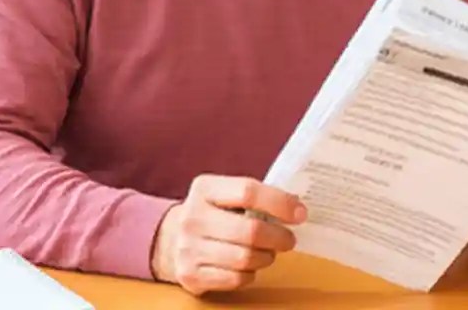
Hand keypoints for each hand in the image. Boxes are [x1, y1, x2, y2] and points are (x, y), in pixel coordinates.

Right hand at [150, 175, 306, 294]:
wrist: (168, 239)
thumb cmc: (211, 213)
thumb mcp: (224, 193)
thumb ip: (256, 195)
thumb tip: (295, 206)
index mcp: (204, 189)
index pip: (248, 191)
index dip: (279, 203)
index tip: (299, 213)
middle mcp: (193, 218)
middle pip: (250, 231)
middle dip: (279, 237)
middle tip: (288, 239)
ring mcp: (189, 248)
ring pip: (245, 258)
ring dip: (266, 257)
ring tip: (269, 252)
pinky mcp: (191, 275)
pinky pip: (236, 279)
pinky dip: (250, 274)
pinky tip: (249, 265)